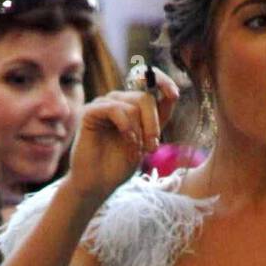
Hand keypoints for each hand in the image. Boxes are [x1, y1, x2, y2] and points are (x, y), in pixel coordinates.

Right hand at [66, 78, 180, 204]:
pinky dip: (126, 126)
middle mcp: (118, 102)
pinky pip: (115, 109)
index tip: (174, 94)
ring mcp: (103, 105)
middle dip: (153, 124)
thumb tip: (174, 93)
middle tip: (151, 147)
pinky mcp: (91, 111)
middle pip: (145, 98)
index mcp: (132, 107)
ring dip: (140, 130)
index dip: (163, 83)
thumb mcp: (148, 140)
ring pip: (133, 105)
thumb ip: (158, 118)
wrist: (98, 182)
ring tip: (136, 148)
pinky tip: (127, 139)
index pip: (149, 83)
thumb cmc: (120, 164)